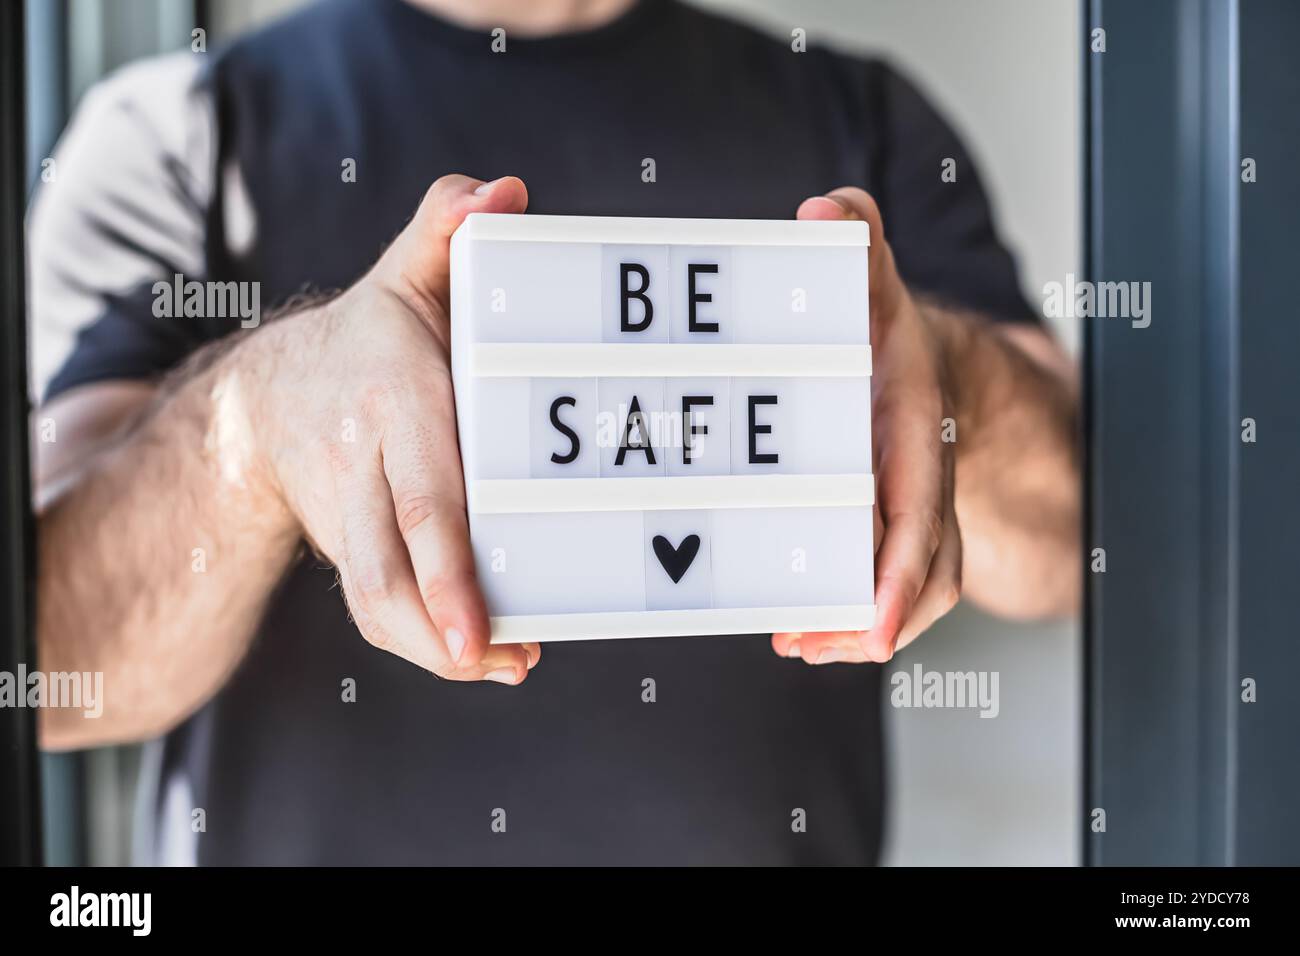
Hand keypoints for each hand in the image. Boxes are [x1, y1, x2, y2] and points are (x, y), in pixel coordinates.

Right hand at [231, 175, 538, 682]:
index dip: (450, 567)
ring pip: (379, 603)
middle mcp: (362, 468)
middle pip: (390, 570)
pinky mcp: (351, 546)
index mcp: (392, 404)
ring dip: (437, 649)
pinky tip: (480, 653)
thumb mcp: (406, 271)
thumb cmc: (369, 335)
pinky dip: (423, 638)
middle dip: (441, 629)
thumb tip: (504, 196)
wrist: (267, 397)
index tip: (483, 629)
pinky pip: (379, 605)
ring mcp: (349, 516)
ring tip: (503, 665)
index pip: (424, 496)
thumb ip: (448, 227)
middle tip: (499, 663)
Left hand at [772, 188, 961, 664]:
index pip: (920, 511)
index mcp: (918, 430)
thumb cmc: (886, 330)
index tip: (873, 628)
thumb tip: (826, 210)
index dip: (897, 573)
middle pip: (920, 572)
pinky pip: (882, 585)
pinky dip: (847, 614)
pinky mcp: (882, 531)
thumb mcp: (870, 278)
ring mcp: (908, 512)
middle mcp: (922, 480)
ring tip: (799, 642)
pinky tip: (801, 627)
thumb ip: (855, 238)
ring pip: (908, 590)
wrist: (926, 365)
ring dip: (855, 628)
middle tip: (810, 643)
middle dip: (871, 619)